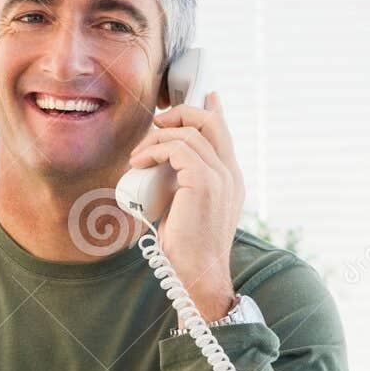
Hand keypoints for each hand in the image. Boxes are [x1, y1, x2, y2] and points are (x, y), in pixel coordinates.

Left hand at [126, 91, 244, 321]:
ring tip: (138, 156)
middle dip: (181, 113)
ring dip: (157, 138)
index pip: (224, 132)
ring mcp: (221, 177)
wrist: (198, 275)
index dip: (213, 109)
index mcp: (230, 179)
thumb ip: (184, 186)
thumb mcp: (187, 209)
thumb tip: (160, 171)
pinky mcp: (204, 183)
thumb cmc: (187, 249)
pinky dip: (155, 150)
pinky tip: (140, 162)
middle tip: (157, 123)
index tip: (204, 96)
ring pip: (190, 133)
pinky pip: (178, 149)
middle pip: (211, 121)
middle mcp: (231, 174)